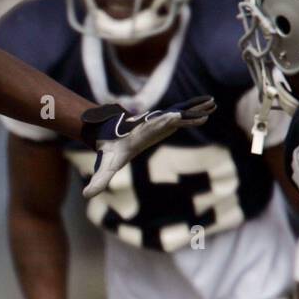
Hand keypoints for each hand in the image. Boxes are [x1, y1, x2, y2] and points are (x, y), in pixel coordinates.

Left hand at [80, 96, 215, 198]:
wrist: (108, 133)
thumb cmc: (109, 152)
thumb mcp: (104, 168)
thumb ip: (97, 181)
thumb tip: (86, 195)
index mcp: (139, 134)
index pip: (151, 127)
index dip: (162, 122)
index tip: (172, 116)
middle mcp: (151, 124)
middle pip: (169, 117)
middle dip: (183, 112)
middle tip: (200, 108)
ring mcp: (158, 122)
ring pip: (179, 113)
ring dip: (195, 109)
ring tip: (213, 103)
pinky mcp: (164, 122)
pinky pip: (182, 117)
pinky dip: (195, 113)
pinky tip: (209, 110)